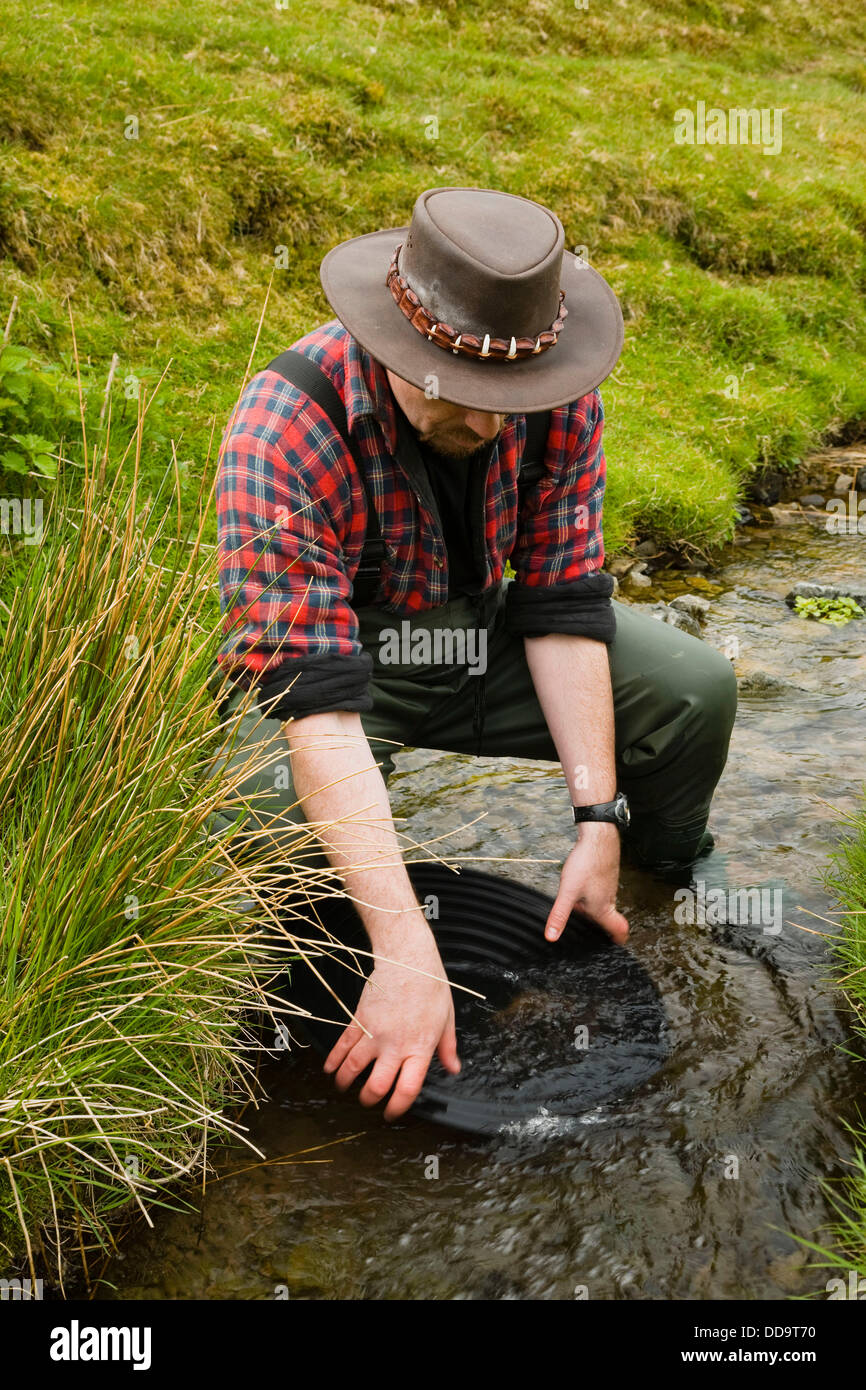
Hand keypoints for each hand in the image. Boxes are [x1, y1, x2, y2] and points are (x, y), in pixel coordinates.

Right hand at [323, 936, 459, 1119]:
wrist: (407, 958)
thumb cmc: (431, 986)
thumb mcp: (447, 1018)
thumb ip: (447, 1048)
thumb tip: (454, 1069)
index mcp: (420, 1048)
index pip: (407, 1088)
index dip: (397, 1108)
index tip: (391, 1114)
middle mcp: (395, 1044)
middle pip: (377, 1085)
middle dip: (369, 1099)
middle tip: (367, 1100)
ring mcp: (374, 1032)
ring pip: (354, 1067)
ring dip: (346, 1082)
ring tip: (344, 1087)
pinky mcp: (359, 1019)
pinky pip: (342, 1044)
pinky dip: (333, 1060)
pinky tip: (330, 1069)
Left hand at [544, 822, 628, 944]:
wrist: (598, 836)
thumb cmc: (587, 863)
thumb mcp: (568, 892)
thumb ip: (560, 915)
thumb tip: (552, 936)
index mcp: (603, 908)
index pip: (619, 930)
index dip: (618, 940)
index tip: (615, 945)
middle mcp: (610, 899)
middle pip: (608, 919)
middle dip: (598, 925)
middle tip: (586, 928)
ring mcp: (609, 886)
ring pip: (604, 904)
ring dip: (593, 908)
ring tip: (577, 907)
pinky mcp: (606, 874)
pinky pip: (601, 890)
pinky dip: (591, 894)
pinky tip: (579, 887)